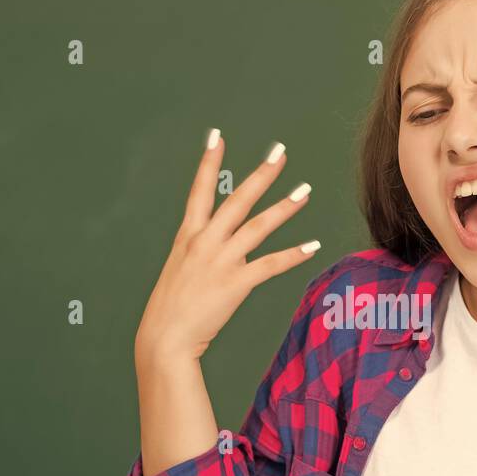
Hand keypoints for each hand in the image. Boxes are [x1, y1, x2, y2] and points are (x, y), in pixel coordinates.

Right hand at [134, 131, 319, 370]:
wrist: (164, 338)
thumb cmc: (170, 309)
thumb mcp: (178, 270)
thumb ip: (199, 253)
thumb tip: (217, 246)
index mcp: (188, 236)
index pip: (199, 191)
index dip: (209, 163)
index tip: (217, 137)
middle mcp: (204, 243)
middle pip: (237, 200)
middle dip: (260, 174)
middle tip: (279, 152)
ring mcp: (220, 261)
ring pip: (259, 226)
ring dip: (284, 207)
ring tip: (305, 190)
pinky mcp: (235, 283)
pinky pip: (270, 264)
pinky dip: (293, 254)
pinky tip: (312, 246)